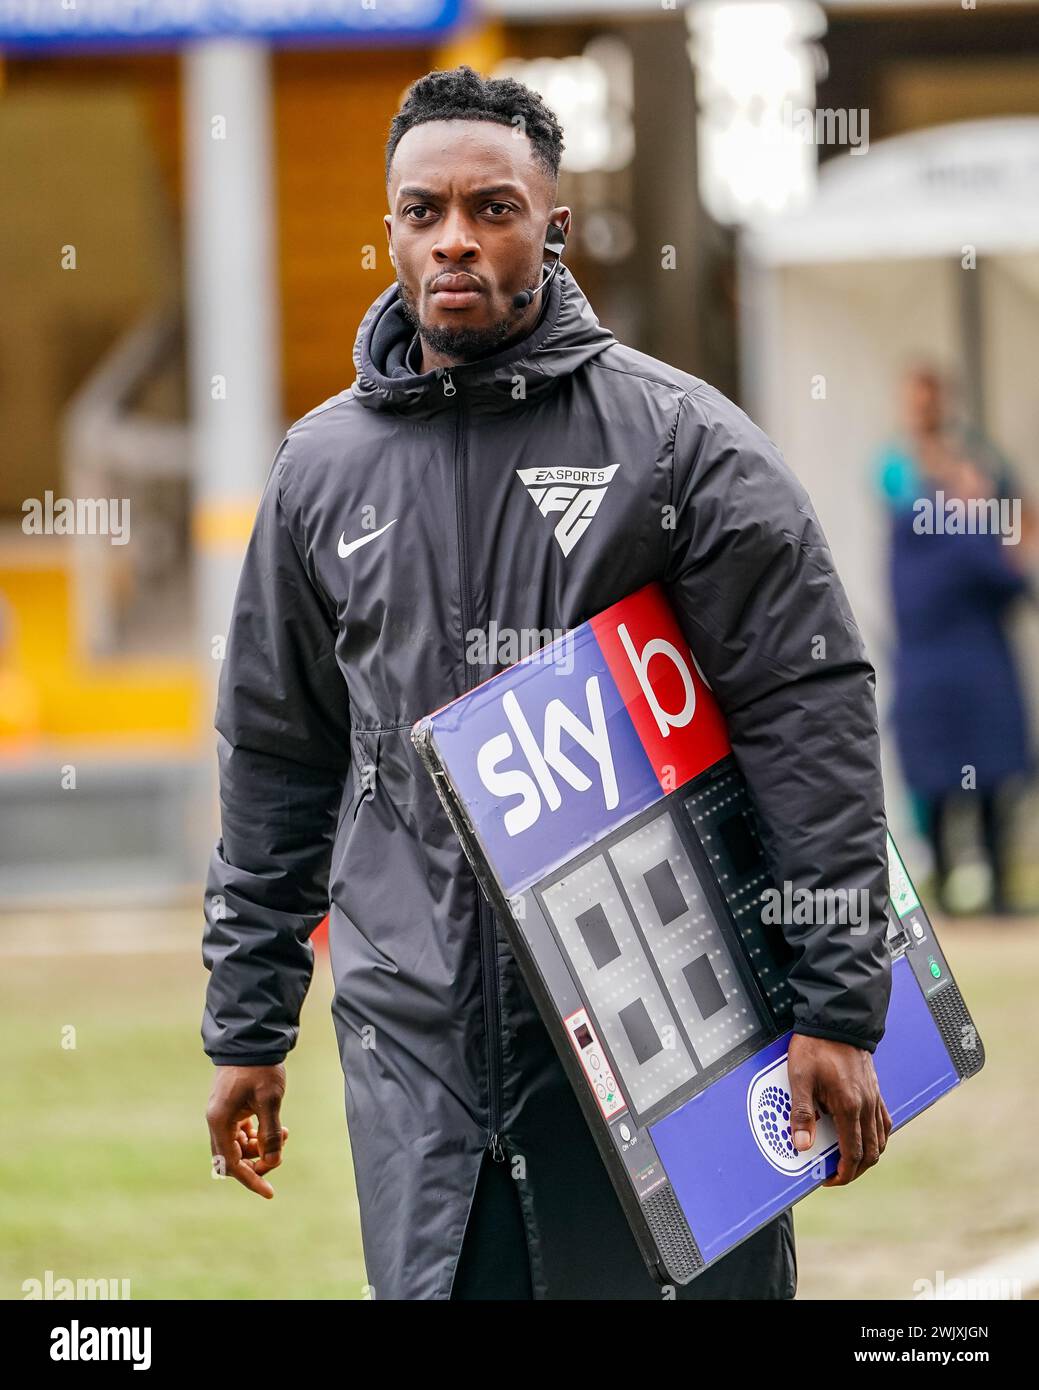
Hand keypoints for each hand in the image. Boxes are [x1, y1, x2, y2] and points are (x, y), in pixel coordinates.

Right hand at [206, 1063, 287, 1198]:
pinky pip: (241, 1132)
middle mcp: (216, 1121)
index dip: (251, 1180)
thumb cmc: (260, 1068)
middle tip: (280, 1149)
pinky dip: (257, 1134)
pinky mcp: (230, 1107)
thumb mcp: (270, 1101)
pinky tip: (275, 1127)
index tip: (269, 1192)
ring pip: (238, 1145)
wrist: (251, 1040)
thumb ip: (269, 1134)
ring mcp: (222, 1114)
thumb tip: (272, 1162)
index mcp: (220, 1121)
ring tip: (282, 1133)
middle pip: (233, 1158)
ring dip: (259, 1147)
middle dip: (257, 1161)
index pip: (232, 1164)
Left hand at [787, 1034, 891, 1186]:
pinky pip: (884, 1122)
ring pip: (880, 1140)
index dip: (843, 1173)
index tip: (829, 1179)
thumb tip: (802, 1145)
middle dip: (855, 1170)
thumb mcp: (800, 1078)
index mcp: (849, 1106)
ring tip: (848, 1161)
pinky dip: (877, 1137)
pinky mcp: (875, 1089)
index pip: (853, 1153)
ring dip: (867, 1156)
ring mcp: (874, 1097)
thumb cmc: (816, 1047)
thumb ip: (802, 1113)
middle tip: (836, 1175)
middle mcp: (867, 1105)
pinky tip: (864, 1137)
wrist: (836, 1019)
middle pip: (871, 1152)